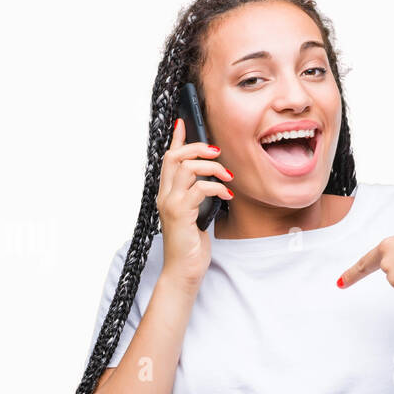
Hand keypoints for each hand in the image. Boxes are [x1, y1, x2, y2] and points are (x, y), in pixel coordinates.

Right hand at [155, 117, 234, 288]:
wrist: (183, 270)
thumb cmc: (191, 245)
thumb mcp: (196, 215)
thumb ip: (198, 197)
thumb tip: (214, 182)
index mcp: (168, 193)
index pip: (169, 159)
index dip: (176, 139)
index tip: (182, 123)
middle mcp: (165, 195)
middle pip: (175, 156)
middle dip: (197, 147)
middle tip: (217, 151)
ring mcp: (171, 203)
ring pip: (187, 168)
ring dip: (212, 167)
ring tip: (228, 177)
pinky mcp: (180, 213)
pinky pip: (199, 188)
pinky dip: (217, 187)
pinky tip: (228, 194)